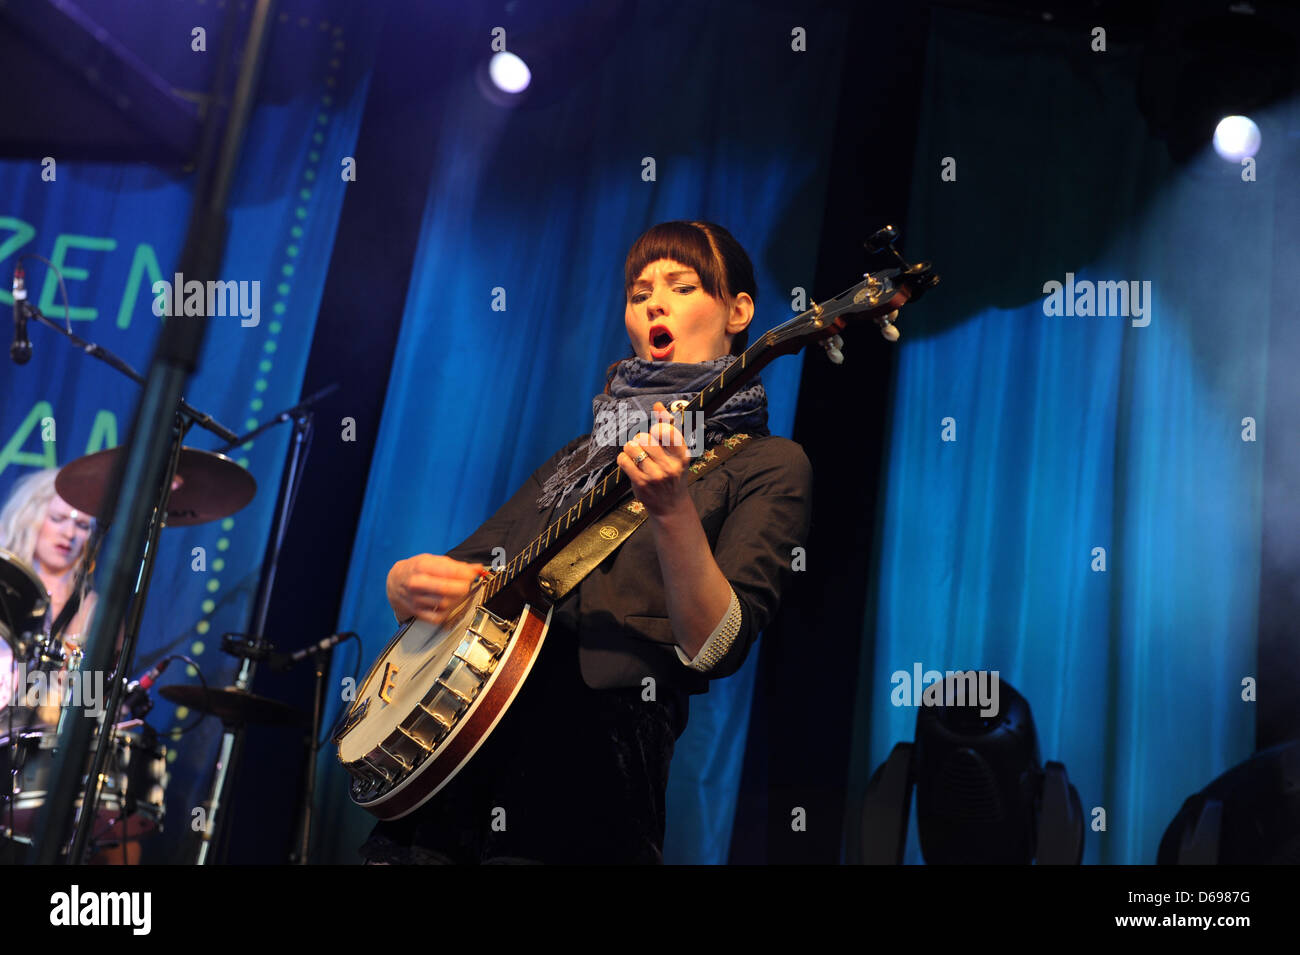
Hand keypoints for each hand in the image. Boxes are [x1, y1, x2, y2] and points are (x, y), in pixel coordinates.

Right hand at [386, 554, 484, 624]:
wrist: (395, 583)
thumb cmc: (415, 570)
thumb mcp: (432, 560)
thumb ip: (455, 565)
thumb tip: (476, 568)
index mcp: (422, 567)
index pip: (448, 572)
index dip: (466, 574)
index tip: (474, 574)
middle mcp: (417, 584)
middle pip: (446, 589)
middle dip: (463, 587)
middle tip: (468, 584)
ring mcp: (416, 599)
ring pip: (445, 603)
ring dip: (458, 599)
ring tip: (460, 593)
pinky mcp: (418, 612)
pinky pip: (438, 617)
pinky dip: (449, 612)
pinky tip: (451, 604)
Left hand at [617, 401, 690, 517]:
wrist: (671, 506)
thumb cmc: (672, 474)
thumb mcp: (676, 453)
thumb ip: (668, 427)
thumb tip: (658, 405)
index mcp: (682, 455)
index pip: (667, 430)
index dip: (657, 428)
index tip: (656, 434)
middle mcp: (670, 466)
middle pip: (645, 437)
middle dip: (640, 439)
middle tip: (642, 446)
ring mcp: (655, 476)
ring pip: (632, 447)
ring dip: (630, 448)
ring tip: (634, 453)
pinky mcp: (641, 483)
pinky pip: (624, 461)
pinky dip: (623, 459)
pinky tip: (628, 463)